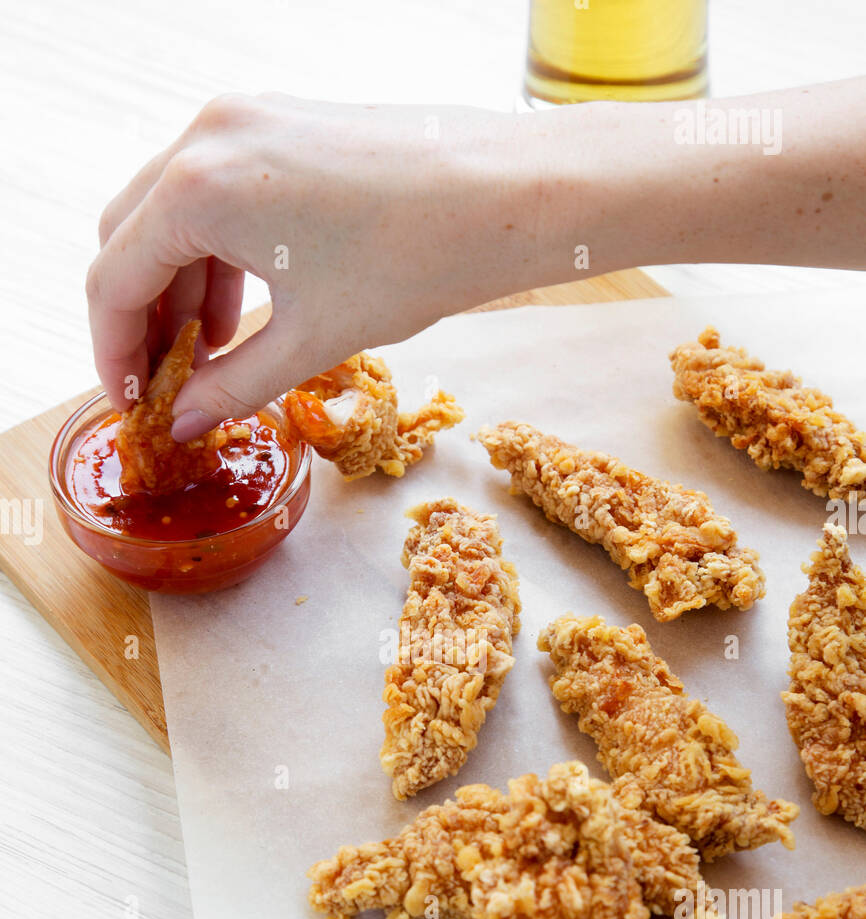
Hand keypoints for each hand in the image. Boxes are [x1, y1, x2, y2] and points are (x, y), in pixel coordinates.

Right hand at [88, 93, 520, 439]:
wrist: (509, 193)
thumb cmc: (418, 255)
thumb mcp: (313, 338)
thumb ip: (233, 384)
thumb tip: (186, 420)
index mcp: (199, 187)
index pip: (114, 277)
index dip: (113, 351)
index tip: (132, 402)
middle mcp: (207, 137)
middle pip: (130, 237)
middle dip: (139, 318)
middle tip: (163, 383)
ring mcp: (244, 120)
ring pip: (171, 214)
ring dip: (179, 287)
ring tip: (210, 355)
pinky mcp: (280, 124)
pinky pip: (217, 192)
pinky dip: (217, 252)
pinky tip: (245, 307)